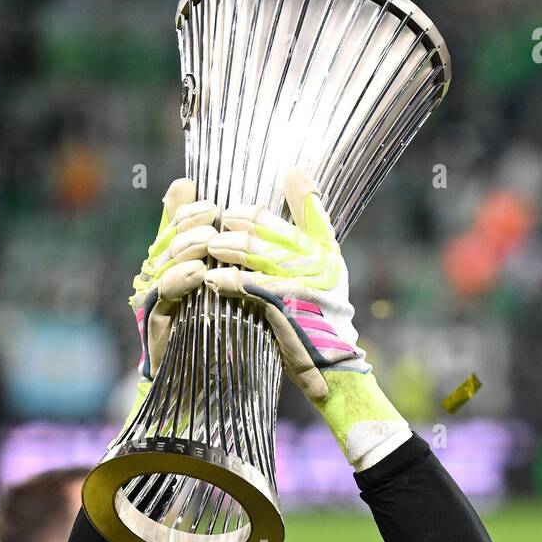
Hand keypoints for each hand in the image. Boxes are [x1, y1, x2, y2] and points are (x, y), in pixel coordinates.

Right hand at [130, 179, 218, 385]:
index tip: (212, 207)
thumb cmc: (220, 329)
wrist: (209, 382)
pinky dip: (179, 280)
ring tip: (207, 240)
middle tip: (211, 218)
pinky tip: (197, 272)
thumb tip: (200, 194)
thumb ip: (217, 247)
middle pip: (166, 242)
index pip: (174, 227)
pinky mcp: (155, 323)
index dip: (189, 212)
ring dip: (185, 248)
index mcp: (175, 264)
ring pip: (163, 264)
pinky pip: (164, 295)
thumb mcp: (226, 283)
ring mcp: (155, 300)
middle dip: (188, 226)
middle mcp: (161, 278)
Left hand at [204, 167, 365, 400]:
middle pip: (268, 229)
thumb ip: (313, 229)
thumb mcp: (327, 273)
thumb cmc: (322, 321)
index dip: (261, 210)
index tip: (236, 210)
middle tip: (215, 225)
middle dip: (237, 224)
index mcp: (327, 251)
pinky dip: (227, 280)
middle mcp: (319, 261)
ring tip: (209, 248)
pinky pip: (248, 284)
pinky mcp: (285, 304)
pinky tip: (212, 280)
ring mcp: (302, 281)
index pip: (299, 211)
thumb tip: (295, 175)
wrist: (332, 367)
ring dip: (226, 248)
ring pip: (255, 252)